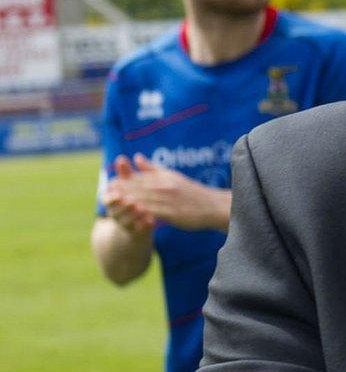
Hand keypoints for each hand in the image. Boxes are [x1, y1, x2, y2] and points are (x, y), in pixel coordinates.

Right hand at [102, 157, 157, 234]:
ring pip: (126, 220)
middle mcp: (115, 213)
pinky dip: (144, 225)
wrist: (137, 220)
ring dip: (133, 215)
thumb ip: (125, 172)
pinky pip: (139, 229)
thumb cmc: (133, 196)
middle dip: (124, 205)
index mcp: (111, 201)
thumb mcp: (129, 184)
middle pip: (116, 209)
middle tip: (131, 200)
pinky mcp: (135, 231)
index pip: (108, 198)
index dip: (112, 196)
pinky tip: (152, 220)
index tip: (119, 192)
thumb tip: (121, 157)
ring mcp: (125, 223)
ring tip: (141, 208)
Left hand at [108, 155, 230, 230]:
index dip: (122, 181)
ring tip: (112, 202)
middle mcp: (164, 187)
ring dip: (126, 201)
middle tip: (105, 193)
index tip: (109, 183)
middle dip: (120, 190)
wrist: (214, 207)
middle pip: (137, 188)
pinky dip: (140, 212)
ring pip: (142, 200)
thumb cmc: (194, 193)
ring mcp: (168, 200)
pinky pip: (152, 212)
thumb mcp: (173, 176)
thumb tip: (137, 157)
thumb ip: (153, 168)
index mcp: (164, 178)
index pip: (139, 178)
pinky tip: (130, 214)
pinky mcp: (172, 213)